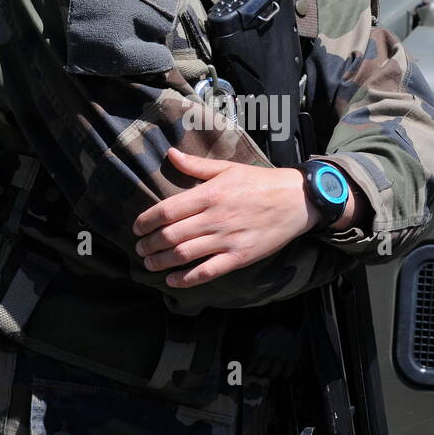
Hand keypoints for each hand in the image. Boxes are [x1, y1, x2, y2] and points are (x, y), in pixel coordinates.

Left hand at [132, 147, 320, 287]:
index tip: (136, 228)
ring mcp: (227, 239)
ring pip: (184, 255)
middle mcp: (215, 218)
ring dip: (160, 262)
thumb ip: (196, 165)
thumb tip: (170, 154)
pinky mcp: (239, 257)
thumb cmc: (260, 182)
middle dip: (149, 244)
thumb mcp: (228, 168)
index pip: (166, 210)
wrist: (297, 199)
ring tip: (149, 264)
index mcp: (209, 194)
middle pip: (170, 235)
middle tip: (139, 248)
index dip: (145, 221)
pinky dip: (186, 279)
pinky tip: (172, 280)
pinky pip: (207, 272)